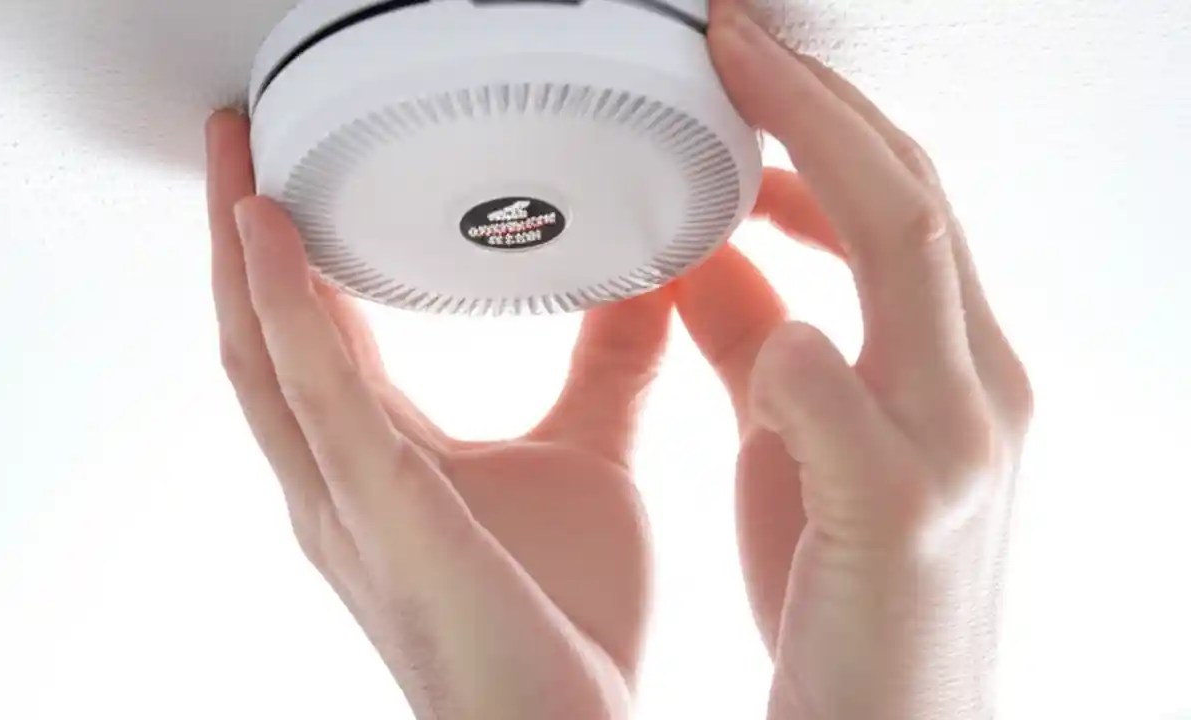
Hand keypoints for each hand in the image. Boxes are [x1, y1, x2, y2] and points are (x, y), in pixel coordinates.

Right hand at [206, 112, 670, 719]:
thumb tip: (645, 289)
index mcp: (380, 466)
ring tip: (240, 163)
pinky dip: (292, 315)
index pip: (312, 343)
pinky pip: (323, 403)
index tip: (287, 176)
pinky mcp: (387, 519)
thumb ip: (605, 374)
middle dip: (239, 238)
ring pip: (266, 361)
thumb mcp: (591, 459)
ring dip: (244, 257)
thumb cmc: (563, 621)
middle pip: (261, 340)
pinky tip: (276, 243)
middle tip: (237, 140)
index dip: (289, 260)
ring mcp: (350, 506)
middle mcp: (340, 485)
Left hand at [676, 2, 1035, 717]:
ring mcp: (953, 448)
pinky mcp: (903, 520)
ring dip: (819, 165)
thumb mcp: (796, 441)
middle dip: (822, 103)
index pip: (904, 204)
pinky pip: (851, 409)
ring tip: (736, 97)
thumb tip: (703, 252)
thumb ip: (759, 339)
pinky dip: (798, 348)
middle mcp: (976, 388)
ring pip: (910, 260)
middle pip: (913, 200)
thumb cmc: (847, 588)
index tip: (744, 63)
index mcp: (950, 366)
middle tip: (732, 34)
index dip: (828, 119)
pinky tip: (742, 304)